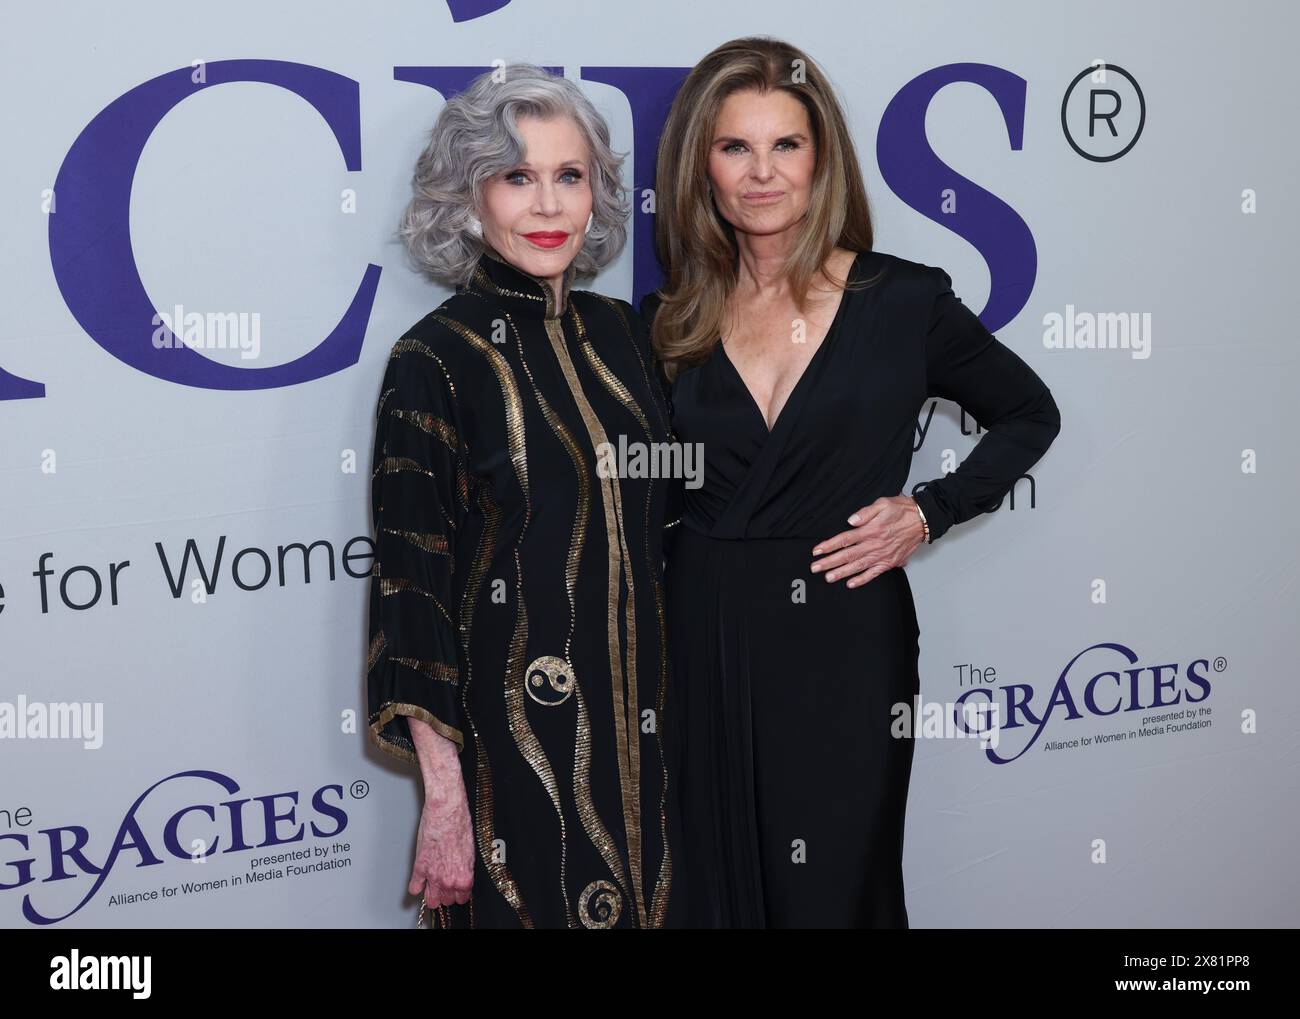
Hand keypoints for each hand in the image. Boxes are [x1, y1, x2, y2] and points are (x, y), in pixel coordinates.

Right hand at [408, 786, 473, 909]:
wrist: (446, 812)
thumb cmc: (460, 825)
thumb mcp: (470, 851)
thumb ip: (464, 869)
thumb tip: (461, 875)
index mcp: (464, 878)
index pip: (461, 898)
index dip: (459, 893)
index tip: (456, 890)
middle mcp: (449, 881)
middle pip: (446, 901)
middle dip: (446, 894)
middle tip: (445, 884)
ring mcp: (433, 876)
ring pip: (431, 900)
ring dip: (432, 894)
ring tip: (432, 886)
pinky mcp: (419, 868)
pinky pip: (414, 888)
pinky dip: (416, 886)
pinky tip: (419, 881)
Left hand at [810, 495, 926, 587]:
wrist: (922, 521)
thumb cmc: (902, 510)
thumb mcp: (883, 504)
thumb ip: (865, 512)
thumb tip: (850, 520)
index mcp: (871, 530)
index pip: (845, 539)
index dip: (829, 546)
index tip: (817, 551)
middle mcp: (875, 544)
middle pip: (847, 555)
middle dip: (829, 562)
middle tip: (815, 568)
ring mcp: (882, 555)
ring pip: (858, 566)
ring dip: (841, 573)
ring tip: (828, 577)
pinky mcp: (890, 562)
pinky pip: (874, 573)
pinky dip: (862, 579)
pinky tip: (850, 584)